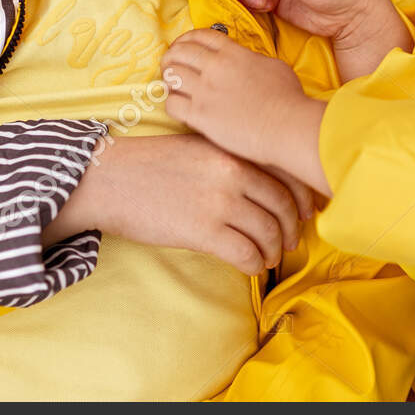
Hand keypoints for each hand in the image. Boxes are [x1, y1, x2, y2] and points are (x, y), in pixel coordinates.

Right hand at [42, 132, 311, 275]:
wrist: (109, 179)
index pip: (285, 175)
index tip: (305, 213)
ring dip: (273, 250)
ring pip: (268, 232)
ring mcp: (219, 202)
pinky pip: (246, 253)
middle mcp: (232, 173)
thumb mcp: (196, 147)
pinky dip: (255, 264)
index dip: (302, 199)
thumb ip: (228, 159)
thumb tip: (258, 182)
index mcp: (231, 150)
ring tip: (268, 257)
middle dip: (292, 228)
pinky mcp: (203, 231)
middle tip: (290, 241)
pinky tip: (251, 267)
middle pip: (283, 205)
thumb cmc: (149, 164)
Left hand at [162, 28, 329, 193]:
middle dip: (172, 56)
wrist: (286, 126)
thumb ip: (251, 59)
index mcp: (233, 53)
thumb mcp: (272, 66)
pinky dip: (171, 103)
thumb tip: (244, 60)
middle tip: (172, 65)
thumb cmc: (288, 99)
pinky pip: (171, 104)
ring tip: (173, 86)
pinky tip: (179, 107)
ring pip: (170, 76)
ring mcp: (205, 92)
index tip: (184, 46)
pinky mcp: (199, 116)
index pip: (200, 36)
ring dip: (169, 80)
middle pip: (179, 52)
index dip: (187, 39)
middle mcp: (214, 68)